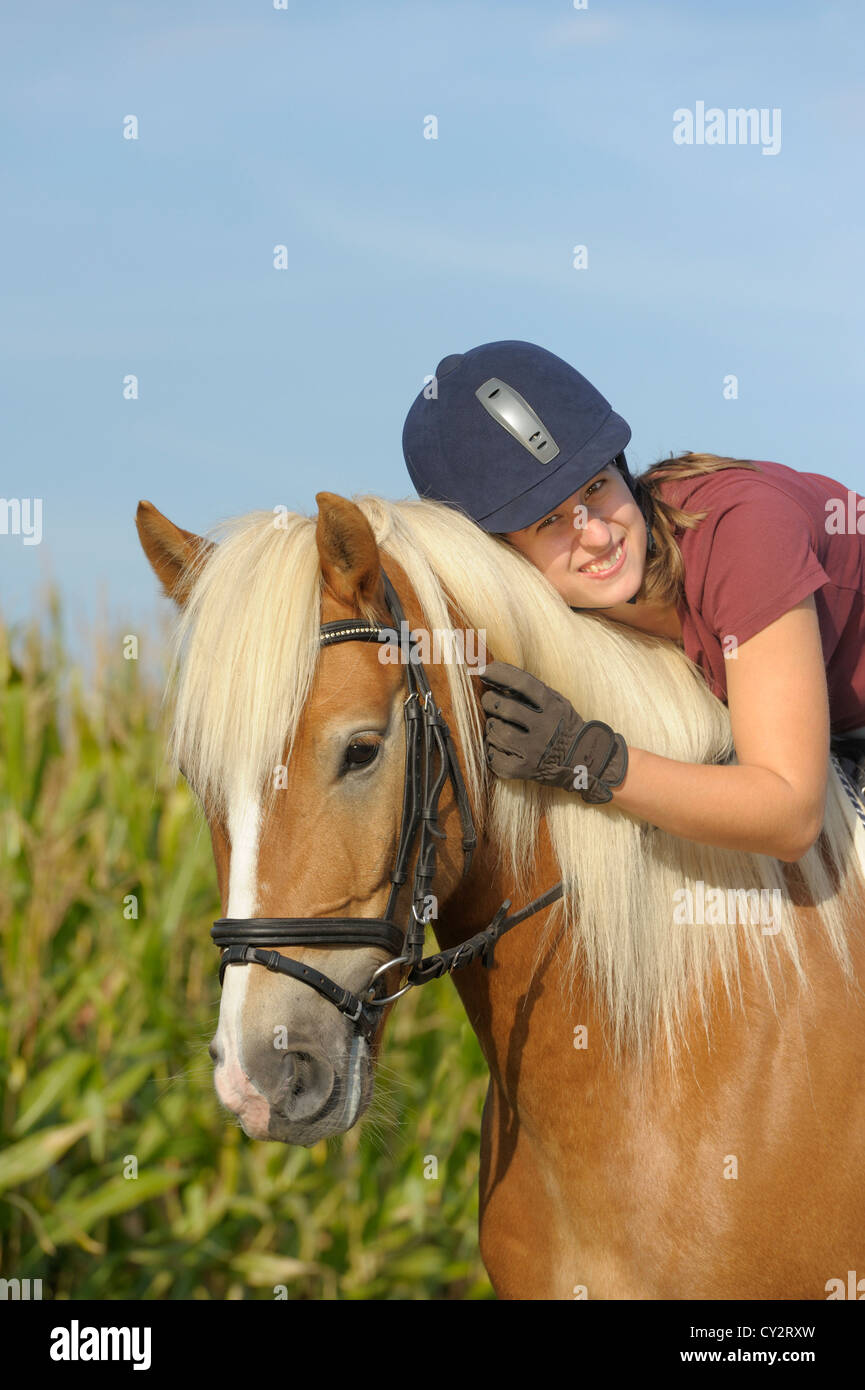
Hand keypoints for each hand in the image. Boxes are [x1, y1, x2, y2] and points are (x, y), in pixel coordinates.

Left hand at [478, 661, 627, 803]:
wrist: (583, 761)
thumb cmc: (563, 726)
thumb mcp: (558, 703)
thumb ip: (534, 690)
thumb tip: (498, 671)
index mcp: (553, 707)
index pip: (522, 684)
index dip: (500, 674)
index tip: (484, 671)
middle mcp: (544, 728)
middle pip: (504, 707)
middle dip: (490, 701)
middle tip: (489, 701)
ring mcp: (534, 750)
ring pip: (496, 732)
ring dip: (491, 727)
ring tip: (497, 726)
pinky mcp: (526, 770)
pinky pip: (496, 758)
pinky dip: (492, 752)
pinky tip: (499, 749)